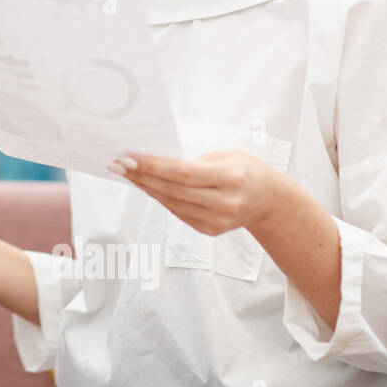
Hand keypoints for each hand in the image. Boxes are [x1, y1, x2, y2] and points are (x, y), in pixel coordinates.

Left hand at [111, 150, 290, 234]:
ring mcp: (218, 221)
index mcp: (231, 178)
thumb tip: (154, 163)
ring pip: (171, 203)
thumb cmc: (246, 171)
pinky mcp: (210, 230)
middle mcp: (225, 203)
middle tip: (116, 164)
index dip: (152, 167)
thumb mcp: (226, 156)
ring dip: (145, 187)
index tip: (127, 158)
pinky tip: (146, 185)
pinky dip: (160, 198)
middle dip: (141, 176)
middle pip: (172, 190)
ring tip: (126, 172)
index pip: (182, 173)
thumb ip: (194, 162)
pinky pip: (177, 212)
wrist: (270, 202)